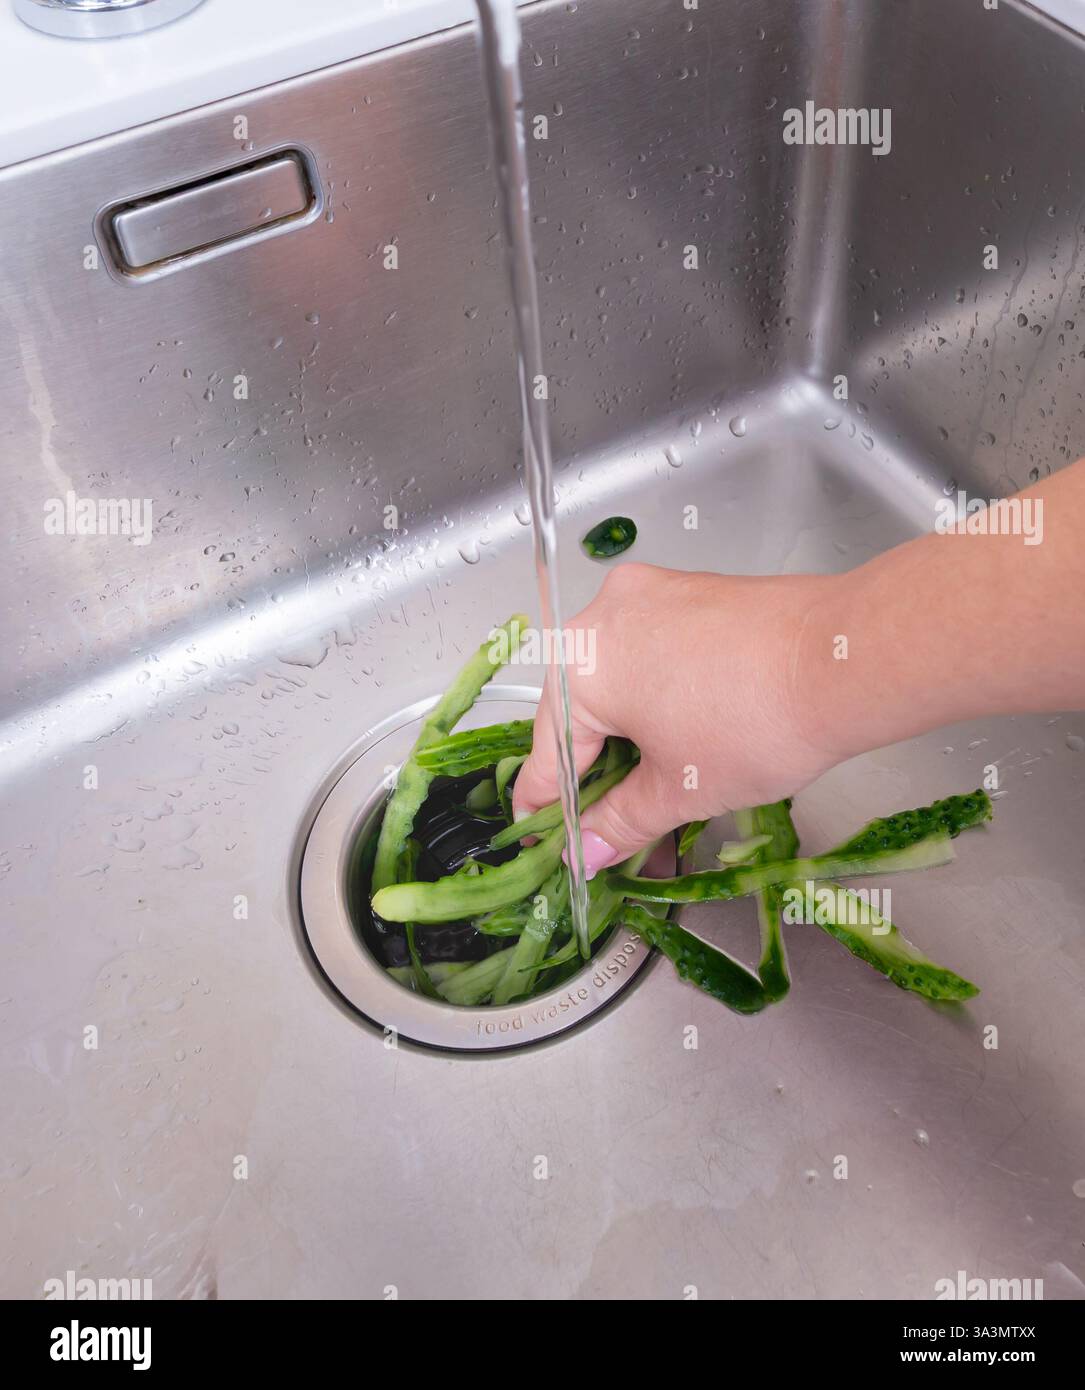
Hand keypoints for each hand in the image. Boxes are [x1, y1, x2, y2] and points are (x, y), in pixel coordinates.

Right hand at [512, 562, 842, 875]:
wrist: (844, 660)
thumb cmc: (756, 721)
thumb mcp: (678, 791)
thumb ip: (620, 823)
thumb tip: (588, 850)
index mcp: (580, 664)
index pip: (549, 750)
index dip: (546, 804)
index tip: (541, 832)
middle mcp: (605, 615)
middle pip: (583, 710)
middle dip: (600, 774)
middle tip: (610, 829)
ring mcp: (652, 596)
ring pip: (623, 680)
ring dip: (634, 739)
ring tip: (661, 796)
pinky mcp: (694, 592)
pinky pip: (657, 654)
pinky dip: (663, 699)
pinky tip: (688, 740)